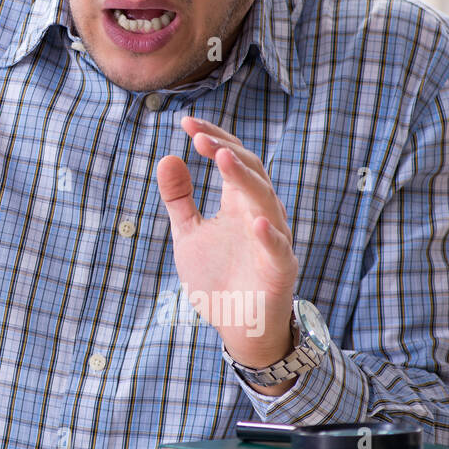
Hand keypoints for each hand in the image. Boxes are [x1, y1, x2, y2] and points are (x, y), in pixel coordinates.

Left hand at [154, 116, 297, 379]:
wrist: (236, 326)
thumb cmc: (216, 276)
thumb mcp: (188, 232)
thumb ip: (179, 198)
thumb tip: (168, 156)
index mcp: (238, 203)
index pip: (233, 158)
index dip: (213, 138)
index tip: (186, 123)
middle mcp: (258, 214)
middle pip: (251, 172)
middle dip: (226, 151)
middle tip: (199, 137)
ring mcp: (272, 241)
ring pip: (266, 202)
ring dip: (245, 180)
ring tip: (222, 158)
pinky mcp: (279, 270)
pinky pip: (278, 249)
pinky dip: (268, 236)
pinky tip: (254, 222)